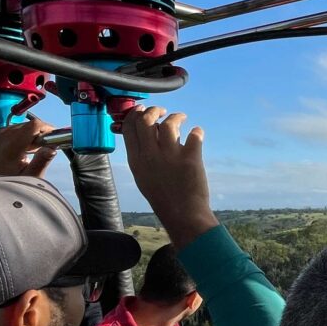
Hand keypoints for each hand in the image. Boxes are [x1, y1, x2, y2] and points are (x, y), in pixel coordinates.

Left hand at [0, 117, 57, 179]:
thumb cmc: (5, 187)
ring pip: (18, 127)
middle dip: (38, 134)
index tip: (53, 137)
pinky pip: (8, 131)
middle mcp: (0, 137)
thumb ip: (42, 160)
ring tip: (29, 152)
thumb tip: (52, 148)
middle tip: (43, 148)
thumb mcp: (29, 177)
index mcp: (11, 145)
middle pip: (27, 125)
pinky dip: (16, 137)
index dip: (47, 129)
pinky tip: (18, 151)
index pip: (34, 125)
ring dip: (27, 136)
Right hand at [122, 107, 218, 245]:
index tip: (143, 111)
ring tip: (182, 119)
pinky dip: (197, 131)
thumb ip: (141, 153)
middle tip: (163, 113)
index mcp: (136, 160)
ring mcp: (170, 157)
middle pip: (146, 120)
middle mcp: (150, 156)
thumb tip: (147, 130)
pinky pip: (194, 135)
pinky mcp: (190, 159)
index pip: (129, 127)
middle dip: (154, 110)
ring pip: (169, 123)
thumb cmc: (163, 195)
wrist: (182, 215)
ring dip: (177, 117)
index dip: (136, 114)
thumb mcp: (143, 175)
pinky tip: (196, 133)